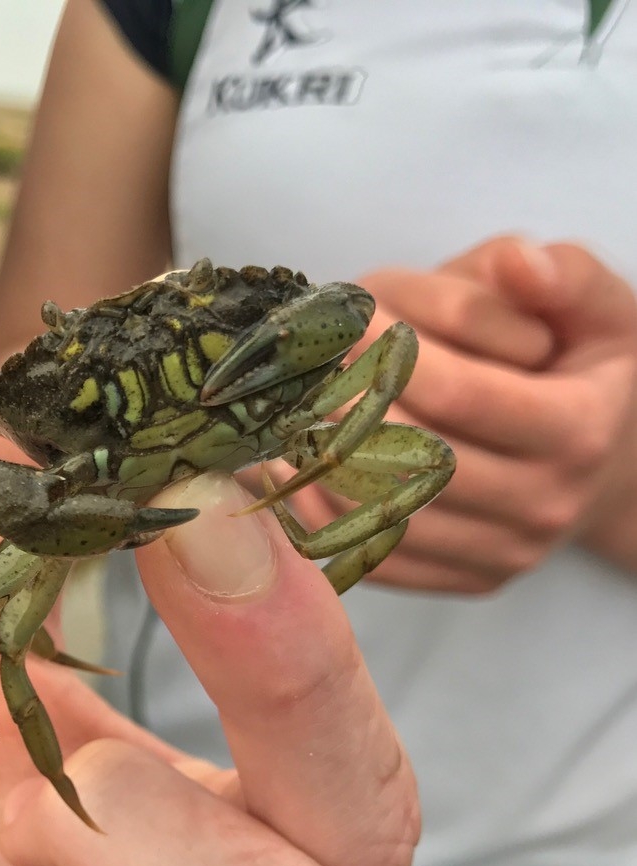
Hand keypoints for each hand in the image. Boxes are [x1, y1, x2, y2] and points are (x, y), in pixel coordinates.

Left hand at [288, 236, 636, 592]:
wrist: (608, 460)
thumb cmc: (583, 365)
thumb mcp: (595, 303)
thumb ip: (558, 275)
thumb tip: (514, 266)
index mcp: (578, 432)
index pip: (458, 395)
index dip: (385, 353)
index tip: (338, 322)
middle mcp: (543, 506)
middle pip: (409, 457)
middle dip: (342, 407)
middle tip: (296, 370)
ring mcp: (503, 555)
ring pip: (384, 514)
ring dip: (319, 466)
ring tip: (280, 419)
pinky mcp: (466, 579)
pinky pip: (377, 558)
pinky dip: (322, 517)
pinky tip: (287, 473)